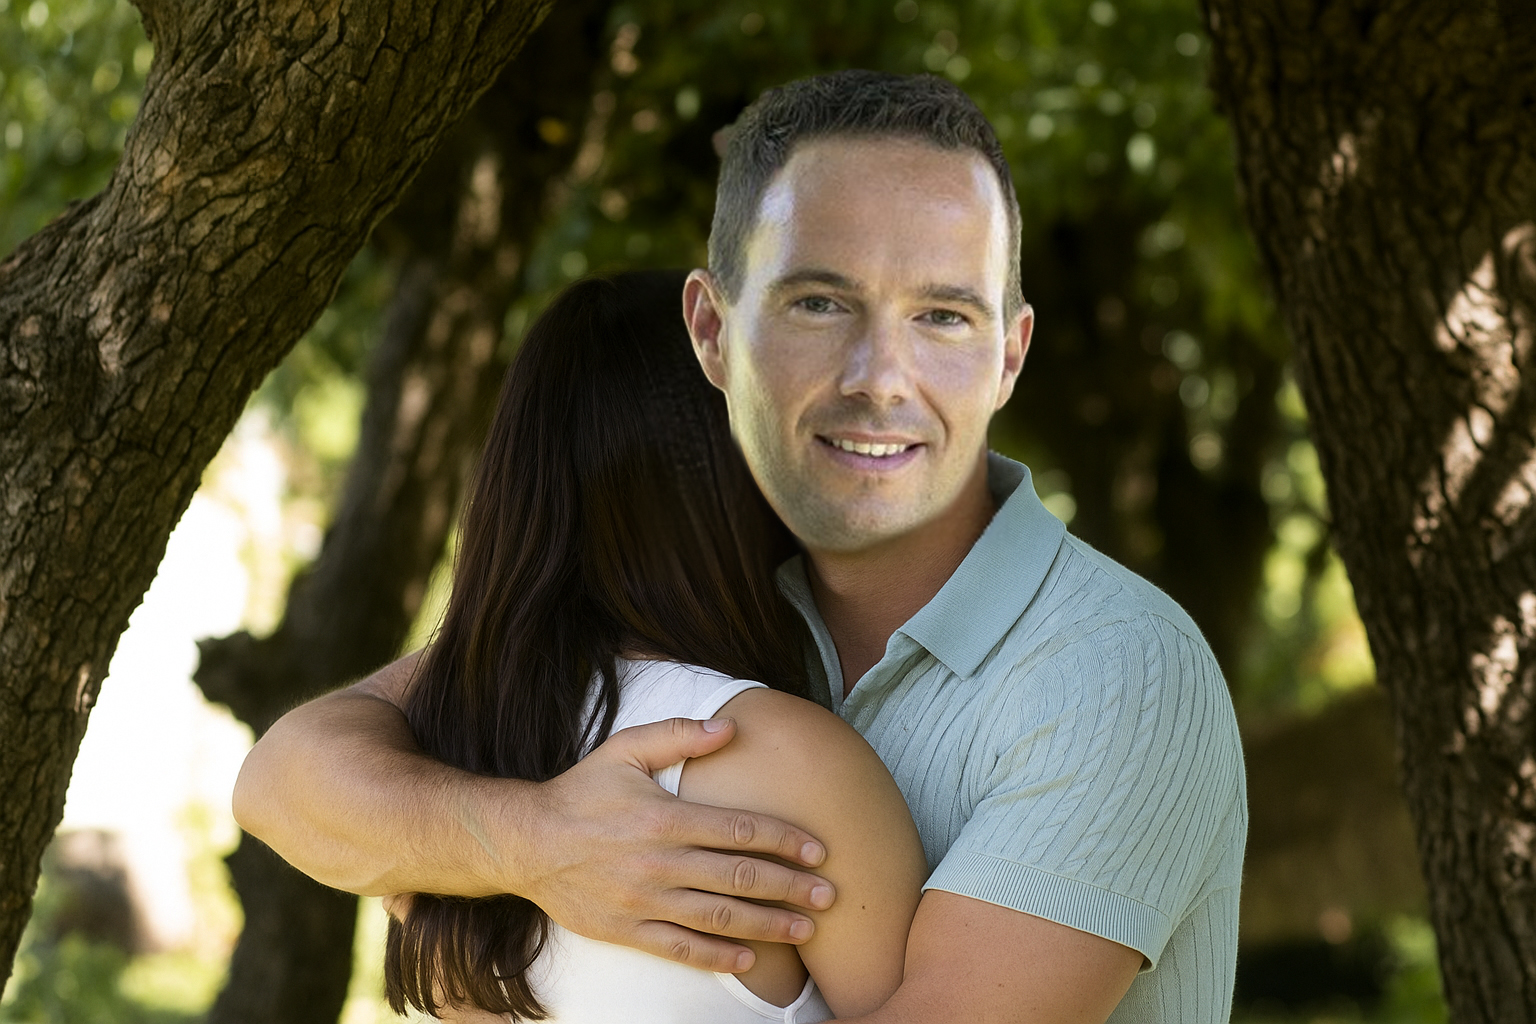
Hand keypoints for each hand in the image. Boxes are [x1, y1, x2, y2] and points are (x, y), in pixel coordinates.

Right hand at [517, 716, 835, 972]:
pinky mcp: (628, 930)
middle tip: (830, 895)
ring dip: (767, 926)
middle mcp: (660, 862)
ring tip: (805, 931)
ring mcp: (644, 901)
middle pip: (741, 878)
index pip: (742, 831)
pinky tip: (749, 959)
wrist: (526, 842)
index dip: (786, 841)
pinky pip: (681, 949)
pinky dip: (717, 956)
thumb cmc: (582, 790)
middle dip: (791, 888)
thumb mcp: (626, 749)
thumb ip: (679, 733)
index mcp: (666, 818)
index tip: (820, 850)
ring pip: (719, 919)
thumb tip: (731, 726)